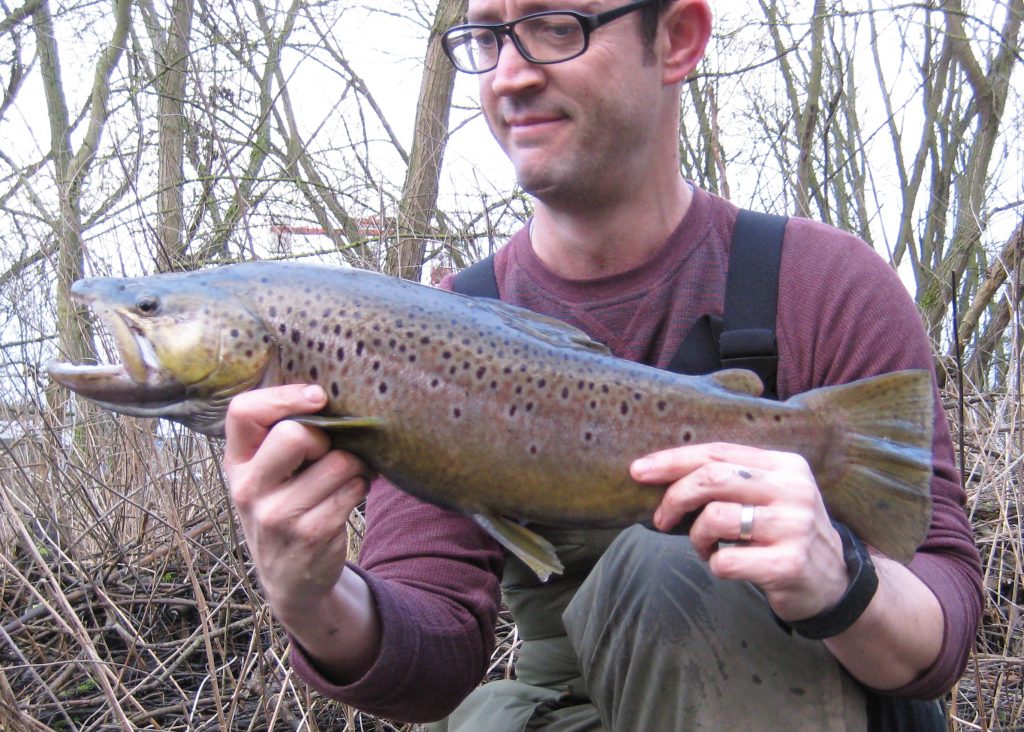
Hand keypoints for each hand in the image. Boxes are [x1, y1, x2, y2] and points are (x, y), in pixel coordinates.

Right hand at [224, 384, 371, 621]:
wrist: (289, 579)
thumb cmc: (284, 509)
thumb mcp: (266, 477)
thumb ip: (280, 440)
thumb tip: (330, 399)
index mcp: (236, 464)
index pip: (243, 412)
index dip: (284, 396)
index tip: (318, 397)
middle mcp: (249, 489)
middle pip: (294, 435)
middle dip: (326, 436)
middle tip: (331, 451)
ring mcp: (277, 515)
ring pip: (337, 462)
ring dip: (355, 464)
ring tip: (350, 474)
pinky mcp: (310, 533)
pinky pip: (353, 489)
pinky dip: (361, 486)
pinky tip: (352, 494)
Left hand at [631, 442, 849, 621]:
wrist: (833, 583)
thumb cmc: (785, 533)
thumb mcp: (769, 495)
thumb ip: (731, 478)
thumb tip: (663, 471)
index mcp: (784, 465)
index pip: (718, 451)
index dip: (673, 460)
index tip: (639, 471)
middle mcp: (792, 490)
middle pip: (712, 477)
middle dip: (675, 497)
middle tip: (661, 519)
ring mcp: (794, 527)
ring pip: (715, 518)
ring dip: (697, 537)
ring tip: (707, 547)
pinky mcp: (789, 564)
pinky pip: (726, 560)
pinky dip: (714, 564)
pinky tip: (726, 565)